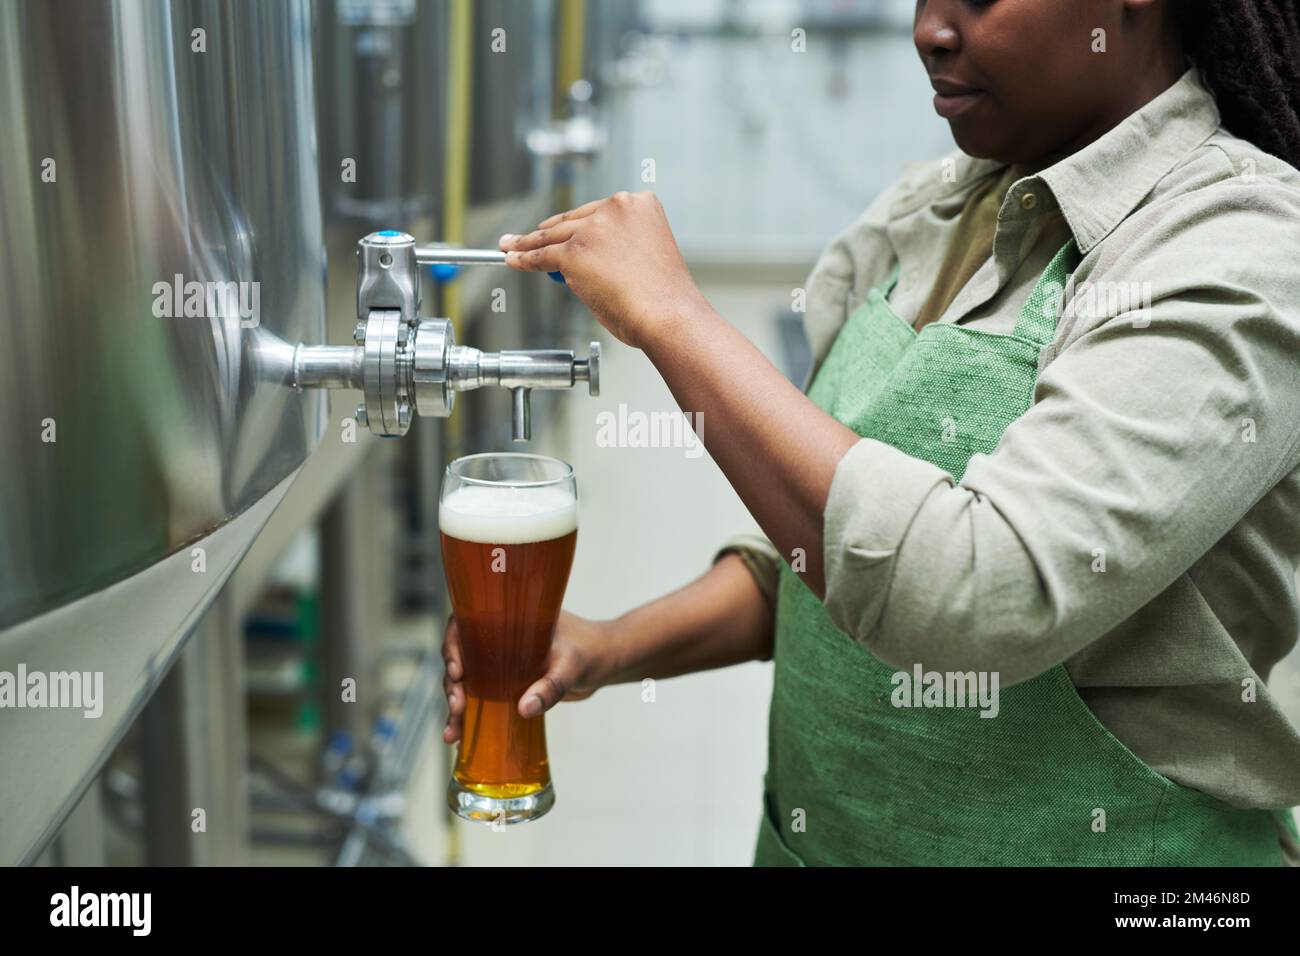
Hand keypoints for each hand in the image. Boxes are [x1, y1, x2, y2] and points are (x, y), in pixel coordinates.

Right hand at [441, 610, 619, 743]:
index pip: (466, 623)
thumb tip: (524, 708)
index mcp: (509, 619)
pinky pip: (481, 696)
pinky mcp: (508, 683)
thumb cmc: (592, 650)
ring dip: (456, 704)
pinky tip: (459, 737)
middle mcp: (499, 638)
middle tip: (458, 705)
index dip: (453, 644)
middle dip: (452, 683)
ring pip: (467, 680)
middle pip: (461, 656)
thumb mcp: (573, 665)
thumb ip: (552, 685)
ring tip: (453, 731)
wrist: (607, 662)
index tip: (456, 668)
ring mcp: (502, 661)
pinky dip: (468, 716)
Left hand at [499, 190, 712, 350]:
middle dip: (551, 231)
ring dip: (528, 243)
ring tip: (512, 246)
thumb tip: (590, 263)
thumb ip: (620, 248)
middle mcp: (615, 208)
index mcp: (641, 203)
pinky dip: (524, 259)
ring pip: (552, 236)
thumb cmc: (665, 296)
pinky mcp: (573, 254)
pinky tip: (513, 259)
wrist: (667, 314)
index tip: (568, 228)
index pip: (601, 212)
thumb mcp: (649, 253)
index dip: (582, 224)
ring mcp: (593, 230)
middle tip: (531, 237)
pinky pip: (542, 256)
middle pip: (573, 220)